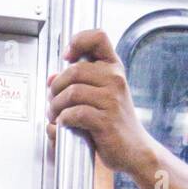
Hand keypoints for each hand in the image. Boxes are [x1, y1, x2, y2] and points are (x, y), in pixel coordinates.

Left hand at [47, 30, 152, 174]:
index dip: (78, 41)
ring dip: (56, 105)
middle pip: (75, 70)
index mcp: (114, 69)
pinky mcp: (106, 121)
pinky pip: (76, 113)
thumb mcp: (101, 97)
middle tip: (52, 100)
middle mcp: (115, 80)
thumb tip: (52, 77)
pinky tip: (64, 124)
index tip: (67, 57)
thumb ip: (79, 84)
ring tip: (55, 114)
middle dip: (56, 87)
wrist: (135, 151)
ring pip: (72, 92)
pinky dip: (64, 119)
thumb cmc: (116, 124)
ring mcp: (112, 100)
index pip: (98, 38)